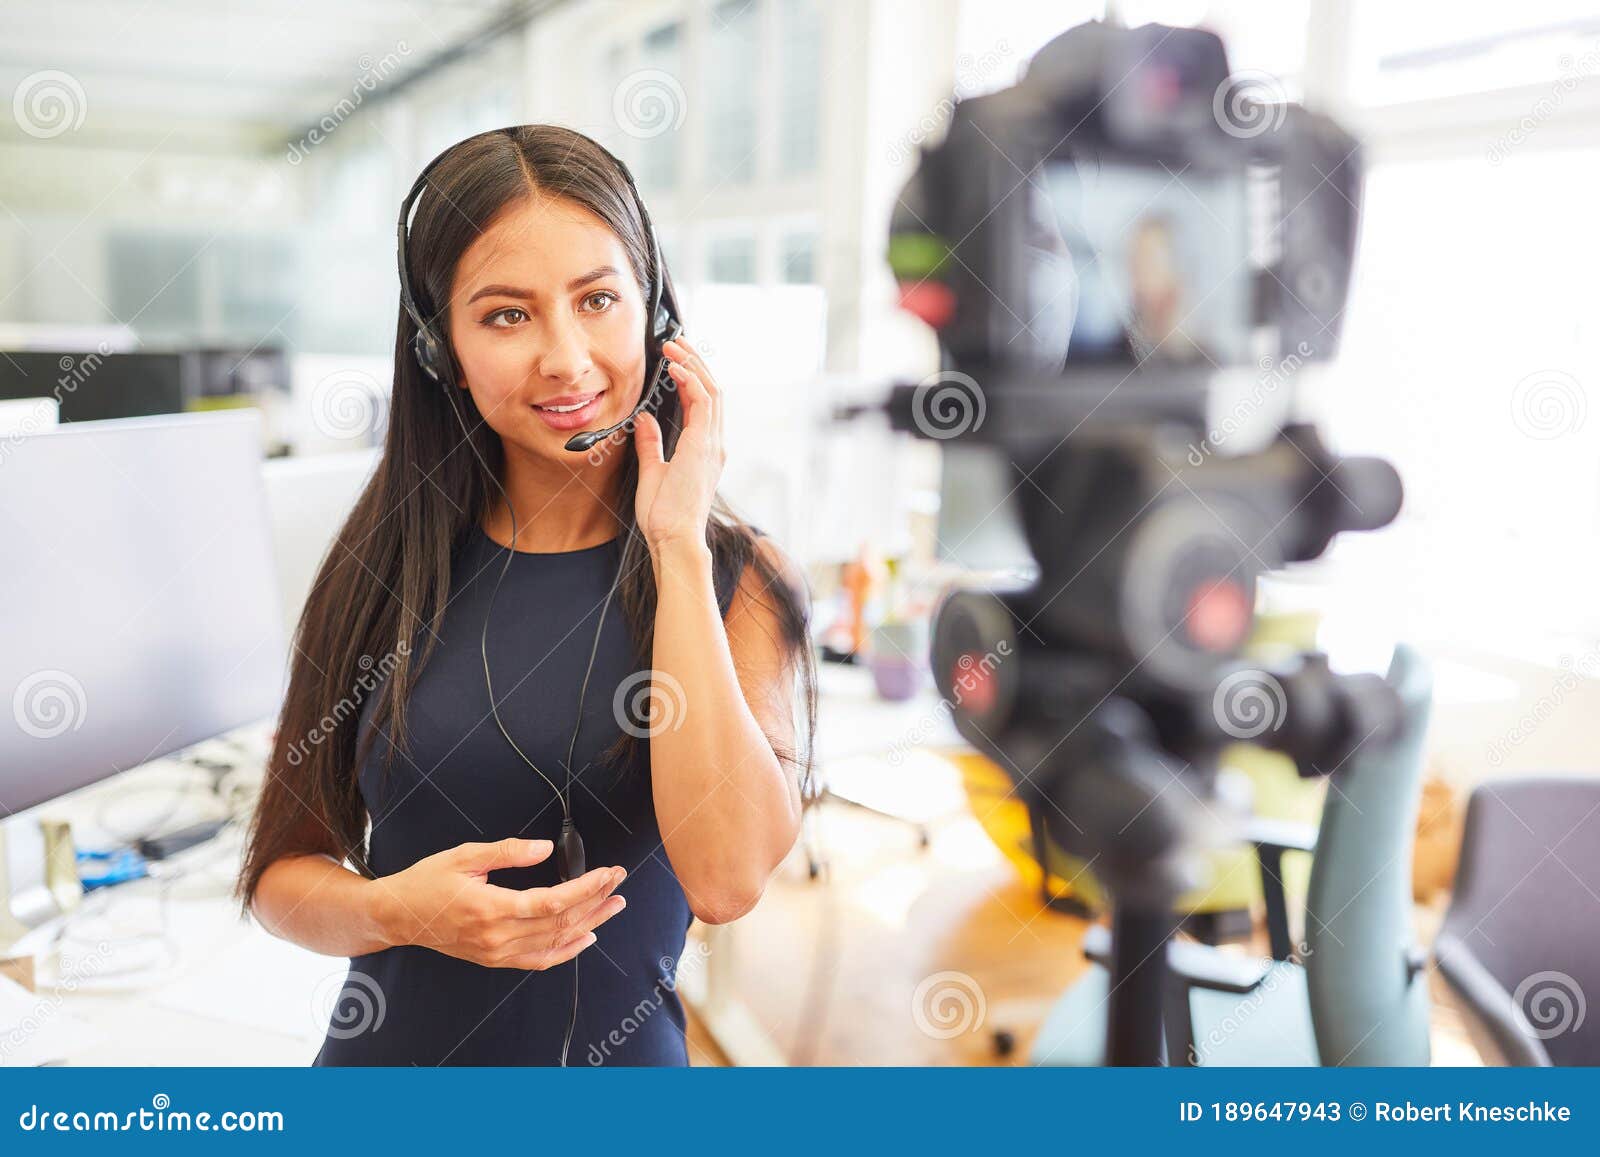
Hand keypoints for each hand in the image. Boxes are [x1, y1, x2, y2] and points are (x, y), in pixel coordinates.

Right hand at [373, 837, 625, 970]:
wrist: (398, 915)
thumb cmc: (427, 883)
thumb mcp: (464, 856)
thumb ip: (508, 851)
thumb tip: (545, 848)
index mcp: (491, 909)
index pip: (552, 902)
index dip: (585, 888)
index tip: (607, 873)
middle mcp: (497, 937)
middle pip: (560, 923)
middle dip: (595, 901)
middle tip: (618, 882)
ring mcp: (497, 953)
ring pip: (555, 942)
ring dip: (589, 923)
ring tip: (613, 905)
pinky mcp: (495, 959)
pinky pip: (539, 960)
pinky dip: (567, 951)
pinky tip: (586, 937)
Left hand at [633, 336, 723, 553]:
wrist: (674, 539)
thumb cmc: (664, 516)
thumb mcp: (652, 471)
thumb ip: (651, 443)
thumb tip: (644, 418)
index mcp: (704, 450)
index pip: (703, 403)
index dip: (691, 377)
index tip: (673, 360)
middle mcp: (714, 444)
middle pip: (713, 391)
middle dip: (694, 362)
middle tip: (674, 343)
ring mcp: (712, 445)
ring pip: (712, 391)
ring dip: (693, 365)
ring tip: (674, 348)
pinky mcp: (704, 446)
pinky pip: (704, 404)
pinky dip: (692, 381)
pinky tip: (676, 369)